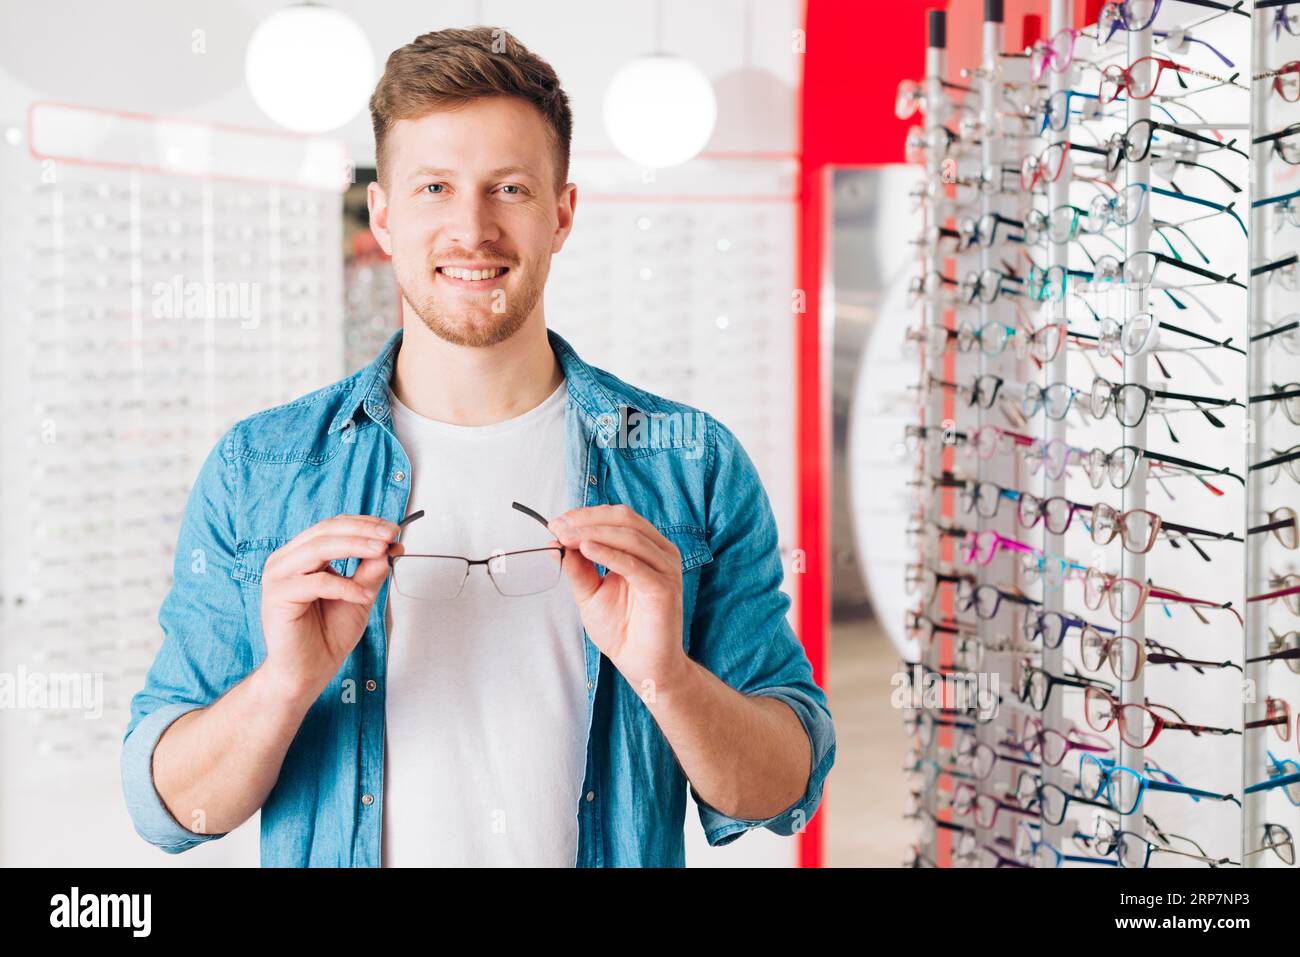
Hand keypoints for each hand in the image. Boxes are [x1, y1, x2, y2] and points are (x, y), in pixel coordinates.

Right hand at [259, 514, 403, 700]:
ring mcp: (278, 576)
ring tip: (381, 552)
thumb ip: (370, 571)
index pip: (332, 526)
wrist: (308, 672)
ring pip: (319, 548)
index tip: (393, 530)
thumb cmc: (327, 636)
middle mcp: (286, 561)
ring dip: (355, 546)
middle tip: (390, 535)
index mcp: (301, 556)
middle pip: (326, 531)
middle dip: (363, 530)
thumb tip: (389, 547)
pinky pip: (317, 582)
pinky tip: (362, 595)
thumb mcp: (359, 596)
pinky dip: (344, 586)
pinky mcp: (278, 596)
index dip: (364, 524)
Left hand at [547, 504, 687, 697]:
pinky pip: (633, 564)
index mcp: (647, 549)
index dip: (587, 515)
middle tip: (558, 527)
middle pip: (624, 519)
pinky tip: (586, 549)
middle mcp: (661, 553)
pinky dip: (608, 553)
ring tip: (566, 538)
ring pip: (629, 536)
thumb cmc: (623, 630)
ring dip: (593, 533)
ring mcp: (665, 569)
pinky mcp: (664, 588)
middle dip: (587, 520)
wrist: (643, 665)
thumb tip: (556, 542)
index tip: (557, 523)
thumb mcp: (590, 593)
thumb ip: (577, 567)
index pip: (618, 517)